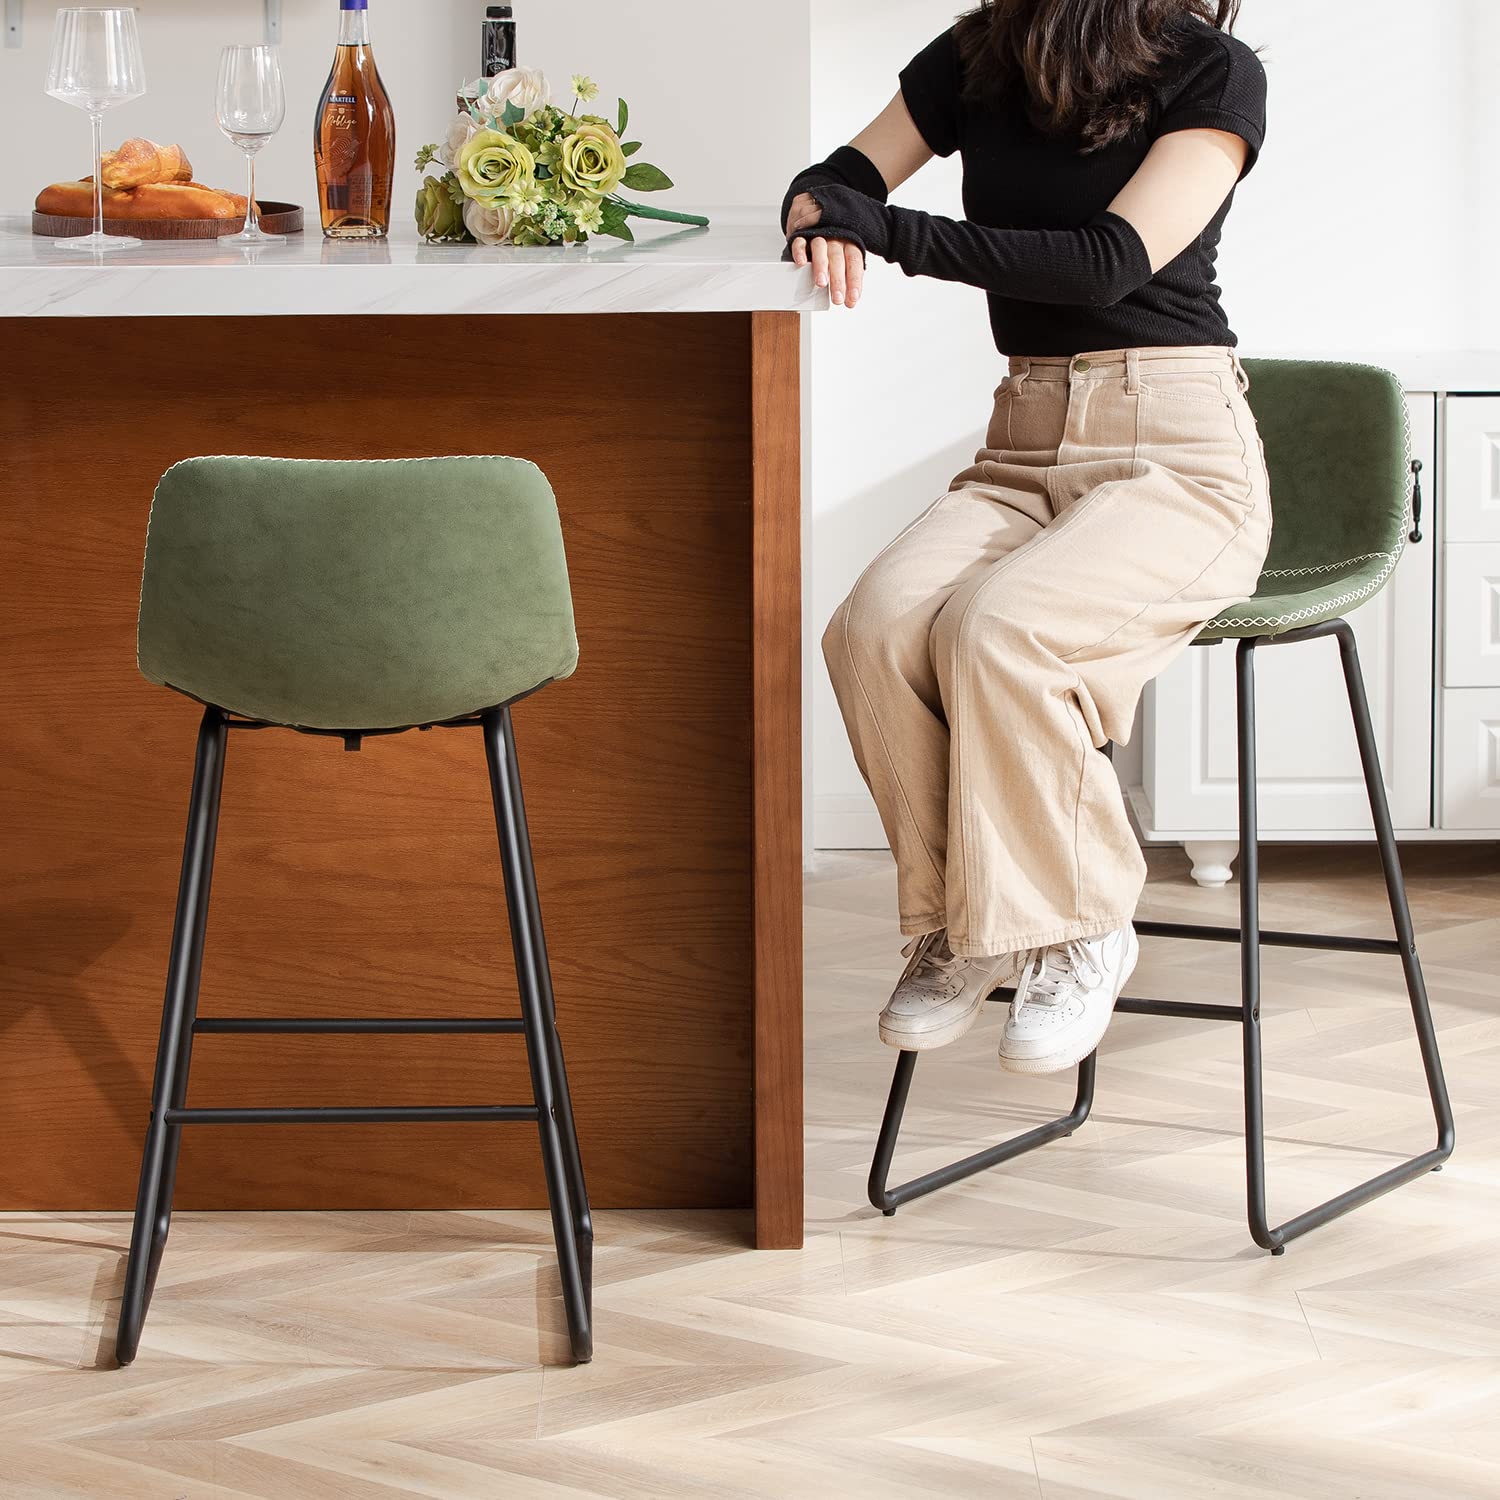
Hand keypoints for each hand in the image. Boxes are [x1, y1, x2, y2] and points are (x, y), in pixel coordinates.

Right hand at [785, 190, 864, 307]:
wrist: (815, 212)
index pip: (854, 262)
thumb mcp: (844, 254)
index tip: (852, 298)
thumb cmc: (832, 242)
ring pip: (820, 248)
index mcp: (848, 242)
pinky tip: (802, 263)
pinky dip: (800, 251)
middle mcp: (835, 238)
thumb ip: (847, 274)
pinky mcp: (802, 233)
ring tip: (821, 283)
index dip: (854, 281)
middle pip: (838, 258)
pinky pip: (800, 240)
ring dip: (821, 266)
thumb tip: (851, 298)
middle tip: (837, 298)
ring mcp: (818, 234)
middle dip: (838, 280)